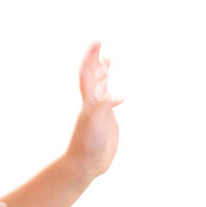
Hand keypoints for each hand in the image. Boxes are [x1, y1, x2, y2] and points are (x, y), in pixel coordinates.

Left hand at [65, 40, 125, 179]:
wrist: (84, 164)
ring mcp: (99, 112)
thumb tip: (111, 95)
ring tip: (108, 61)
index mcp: (88, 100)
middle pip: (93, 76)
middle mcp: (92, 103)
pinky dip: (114, 97)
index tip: (96, 42)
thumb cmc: (86, 144)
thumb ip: (101, 106)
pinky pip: (109, 105)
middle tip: (98, 43)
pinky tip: (120, 98)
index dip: (91, 58)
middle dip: (96, 60)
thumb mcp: (94, 122)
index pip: (88, 73)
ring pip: (101, 88)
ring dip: (104, 74)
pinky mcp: (105, 122)